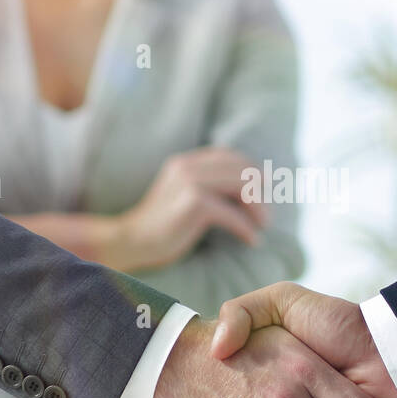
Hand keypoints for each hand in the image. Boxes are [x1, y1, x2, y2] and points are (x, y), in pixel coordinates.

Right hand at [113, 147, 268, 271]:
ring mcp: (190, 182)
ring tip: (261, 226)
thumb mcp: (183, 196)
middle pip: (243, 170)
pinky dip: (246, 228)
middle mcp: (189, 166)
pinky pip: (232, 214)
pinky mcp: (194, 203)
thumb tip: (248, 190)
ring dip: (258, 208)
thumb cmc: (162, 225)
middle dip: (261, 192)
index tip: (265, 195)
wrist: (131, 241)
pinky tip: (252, 240)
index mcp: (187, 162)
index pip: (233, 157)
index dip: (254, 174)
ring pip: (242, 186)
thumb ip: (207, 186)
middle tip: (265, 217)